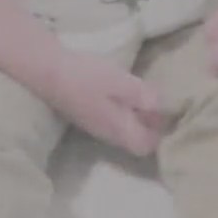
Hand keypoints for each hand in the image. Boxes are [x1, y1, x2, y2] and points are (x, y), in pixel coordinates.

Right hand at [43, 49, 166, 156]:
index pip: (147, 145)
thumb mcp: (120, 82)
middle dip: (150, 125)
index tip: (169, 113)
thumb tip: (163, 108)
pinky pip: (114, 121)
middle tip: (160, 102)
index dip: (161, 133)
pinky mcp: (87, 115)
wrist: (48, 72)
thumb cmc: (87, 77)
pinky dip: (124, 111)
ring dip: (137, 117)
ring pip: (124, 130)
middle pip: (136, 139)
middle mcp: (108, 134)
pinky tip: (124, 93)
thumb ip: (143, 96)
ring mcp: (95, 126)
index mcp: (119, 129)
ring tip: (145, 95)